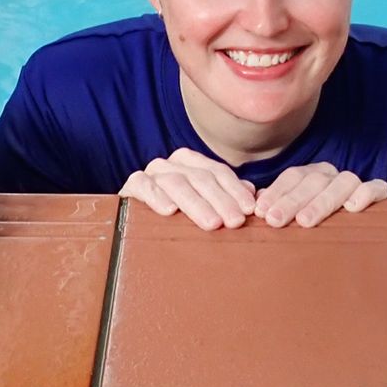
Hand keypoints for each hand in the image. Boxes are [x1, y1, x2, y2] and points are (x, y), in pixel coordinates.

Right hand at [122, 148, 257, 229]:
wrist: (137, 220)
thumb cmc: (179, 215)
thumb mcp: (206, 206)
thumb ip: (228, 198)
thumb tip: (254, 194)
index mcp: (193, 163)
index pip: (219, 173)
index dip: (235, 191)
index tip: (248, 210)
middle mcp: (173, 163)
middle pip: (201, 178)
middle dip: (221, 201)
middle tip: (235, 222)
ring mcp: (152, 172)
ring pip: (177, 182)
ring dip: (196, 203)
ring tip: (212, 223)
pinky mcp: (132, 184)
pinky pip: (144, 186)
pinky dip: (157, 196)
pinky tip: (170, 211)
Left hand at [254, 164, 386, 227]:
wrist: (355, 240)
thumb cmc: (313, 224)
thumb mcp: (292, 216)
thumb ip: (274, 207)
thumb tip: (255, 204)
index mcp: (311, 176)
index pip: (292, 177)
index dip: (276, 193)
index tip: (260, 211)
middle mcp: (332, 176)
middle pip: (313, 181)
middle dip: (291, 200)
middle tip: (274, 220)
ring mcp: (355, 183)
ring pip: (342, 183)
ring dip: (322, 201)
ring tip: (305, 222)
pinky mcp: (379, 193)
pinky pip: (376, 187)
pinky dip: (366, 194)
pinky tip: (353, 208)